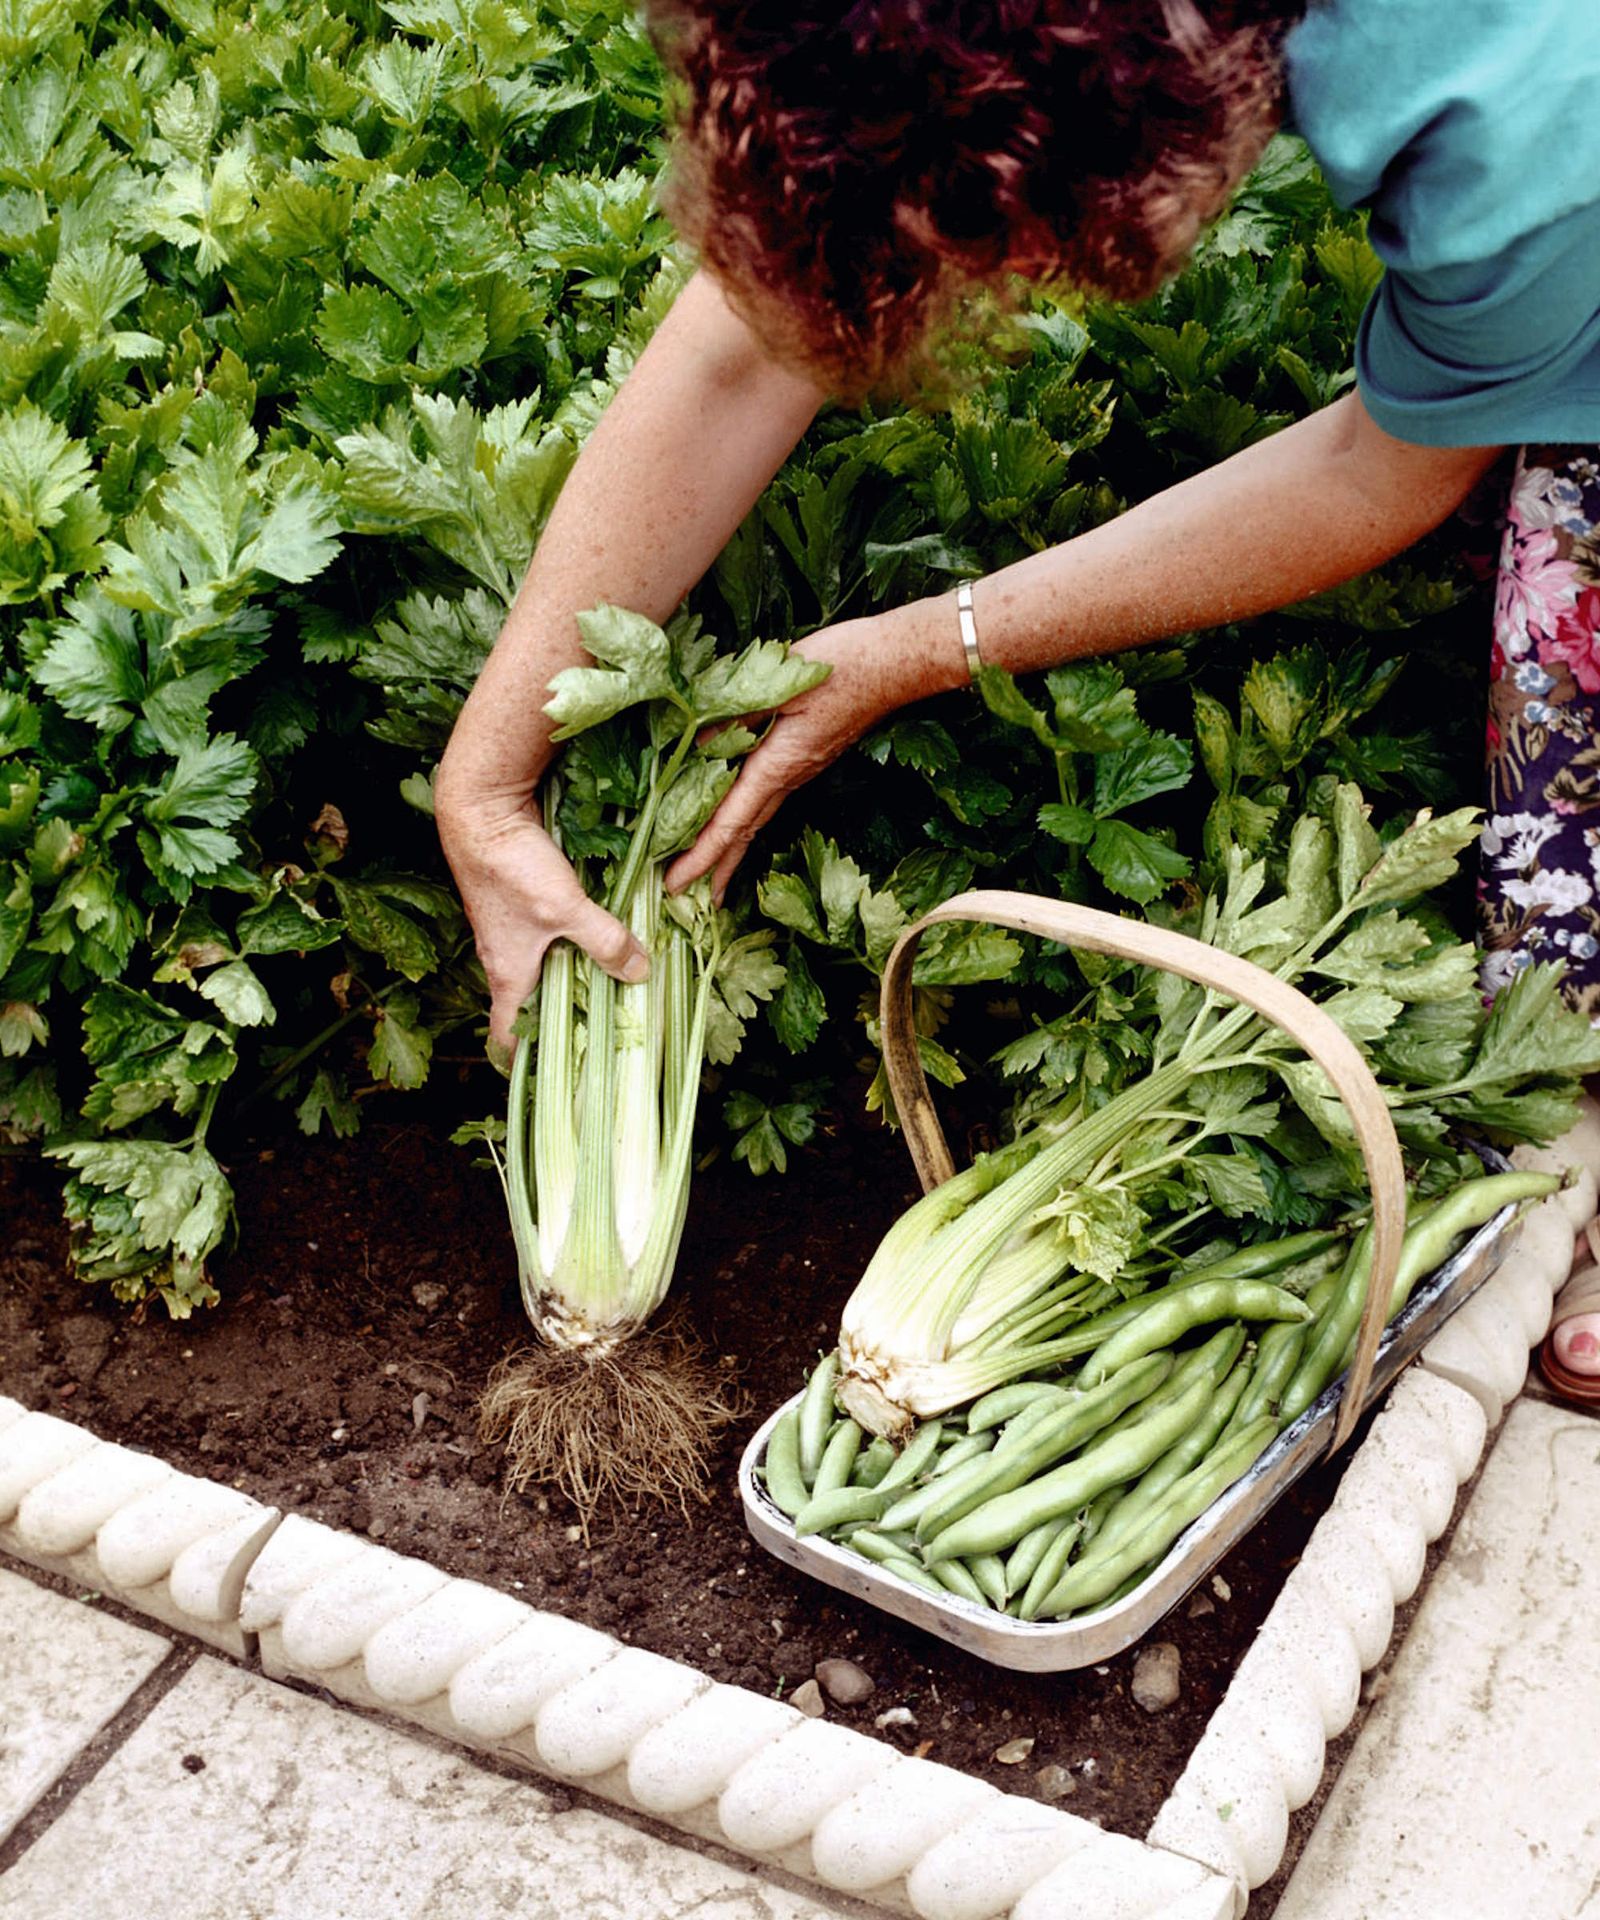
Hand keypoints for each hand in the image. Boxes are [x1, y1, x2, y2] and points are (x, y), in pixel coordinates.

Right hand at [437, 794, 649, 1054]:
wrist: (479, 809)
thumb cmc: (513, 866)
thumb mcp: (566, 908)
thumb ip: (605, 941)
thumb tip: (641, 973)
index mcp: (507, 974)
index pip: (506, 1036)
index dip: (526, 1062)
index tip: (557, 1074)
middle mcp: (502, 957)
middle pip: (530, 1004)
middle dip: (563, 1019)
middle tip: (605, 1029)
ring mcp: (507, 929)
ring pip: (539, 968)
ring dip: (570, 978)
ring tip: (611, 985)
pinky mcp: (514, 901)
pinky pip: (541, 937)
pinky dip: (566, 944)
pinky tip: (597, 934)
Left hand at [665, 600, 963, 901]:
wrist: (897, 662)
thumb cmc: (843, 666)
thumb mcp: (779, 682)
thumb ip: (735, 715)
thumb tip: (694, 743)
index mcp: (778, 763)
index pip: (731, 821)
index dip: (701, 855)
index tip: (675, 883)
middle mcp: (790, 776)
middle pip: (745, 833)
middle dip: (716, 869)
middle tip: (688, 899)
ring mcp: (802, 769)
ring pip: (757, 818)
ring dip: (732, 850)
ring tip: (711, 877)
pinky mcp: (808, 757)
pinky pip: (768, 798)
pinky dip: (747, 819)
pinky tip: (741, 820)